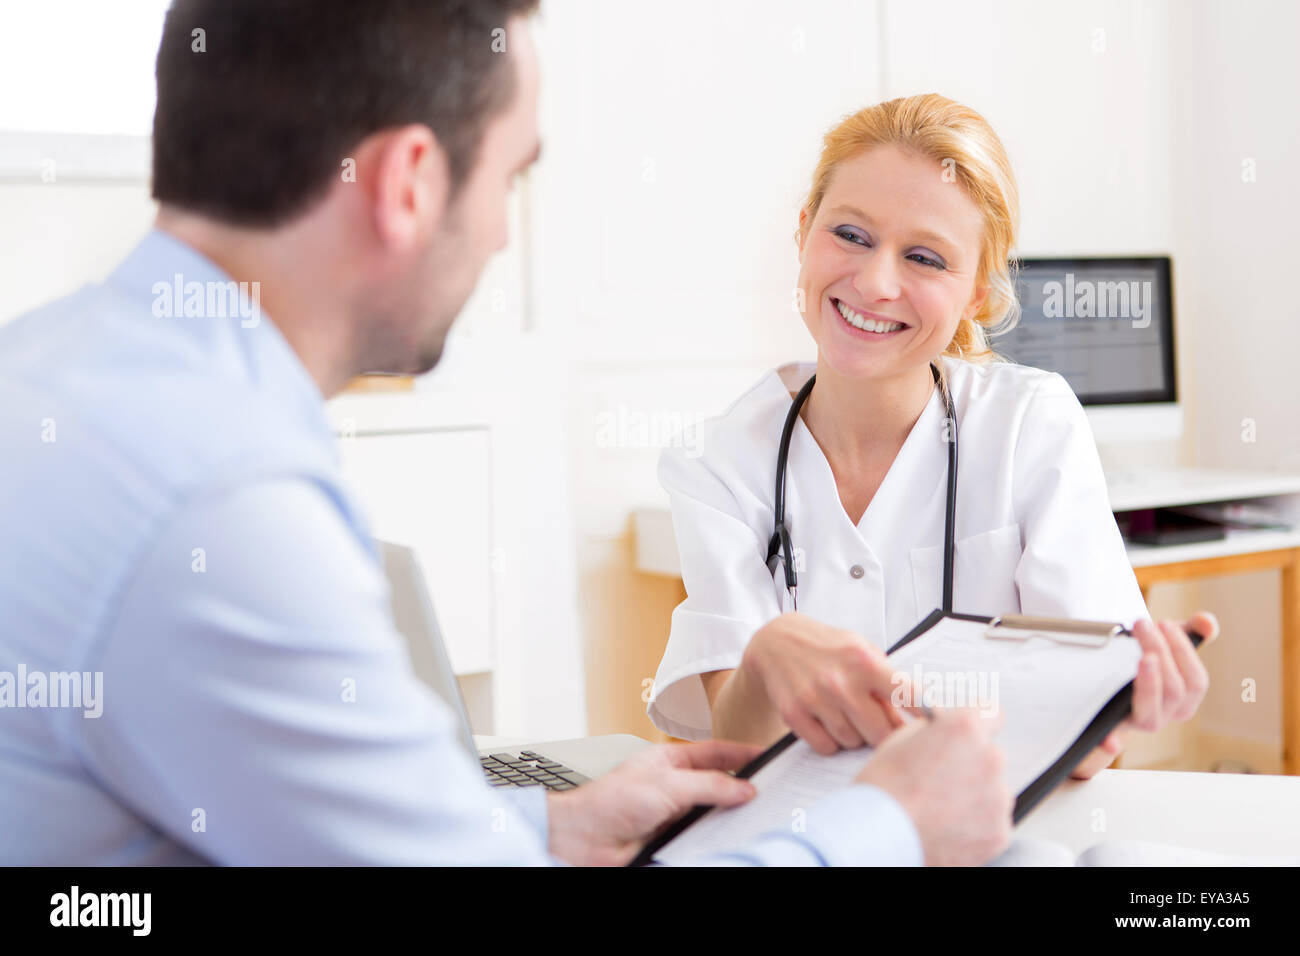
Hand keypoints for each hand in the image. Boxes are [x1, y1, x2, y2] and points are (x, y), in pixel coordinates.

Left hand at [545, 740, 761, 865]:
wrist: (585, 840)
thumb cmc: (611, 802)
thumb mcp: (668, 784)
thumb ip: (710, 785)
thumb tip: (745, 788)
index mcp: (672, 760)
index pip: (716, 752)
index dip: (743, 753)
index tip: (768, 755)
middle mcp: (676, 785)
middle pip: (719, 783)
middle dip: (742, 787)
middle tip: (772, 791)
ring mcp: (675, 813)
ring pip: (714, 813)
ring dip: (731, 817)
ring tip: (756, 818)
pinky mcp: (674, 839)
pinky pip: (704, 838)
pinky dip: (718, 839)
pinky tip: (731, 840)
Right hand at [742, 612, 919, 754]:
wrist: (775, 642)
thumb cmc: (826, 647)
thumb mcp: (861, 649)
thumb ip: (886, 679)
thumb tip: (915, 716)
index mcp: (864, 661)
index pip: (907, 695)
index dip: (926, 715)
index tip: (937, 727)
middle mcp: (841, 681)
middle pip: (880, 732)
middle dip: (883, 732)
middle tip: (878, 723)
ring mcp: (816, 699)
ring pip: (852, 742)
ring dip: (855, 735)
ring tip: (846, 714)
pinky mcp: (794, 714)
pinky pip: (826, 746)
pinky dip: (831, 741)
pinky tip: (827, 722)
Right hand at [857, 708, 1012, 865]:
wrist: (880, 834)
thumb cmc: (884, 788)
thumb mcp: (903, 739)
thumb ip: (935, 731)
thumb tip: (944, 734)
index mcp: (966, 729)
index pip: (992, 714)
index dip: (977, 724)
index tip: (970, 736)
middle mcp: (990, 759)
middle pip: (990, 756)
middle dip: (971, 765)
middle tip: (941, 779)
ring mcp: (998, 798)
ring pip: (992, 791)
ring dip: (973, 795)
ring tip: (939, 807)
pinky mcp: (999, 832)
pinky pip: (991, 822)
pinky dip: (973, 825)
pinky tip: (946, 825)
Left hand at [1070, 610, 1217, 779]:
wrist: (1112, 680)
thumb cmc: (1148, 661)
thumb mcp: (1169, 642)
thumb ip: (1190, 630)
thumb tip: (1206, 623)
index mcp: (1186, 699)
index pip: (1195, 681)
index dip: (1183, 652)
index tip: (1166, 624)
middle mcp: (1167, 714)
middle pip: (1173, 690)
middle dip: (1161, 653)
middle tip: (1142, 624)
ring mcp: (1142, 722)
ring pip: (1151, 709)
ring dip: (1149, 681)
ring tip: (1143, 655)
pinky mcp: (1116, 726)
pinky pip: (1116, 737)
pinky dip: (1114, 740)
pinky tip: (1108, 742)